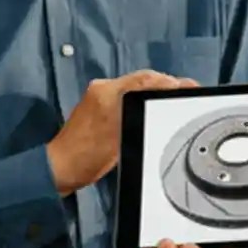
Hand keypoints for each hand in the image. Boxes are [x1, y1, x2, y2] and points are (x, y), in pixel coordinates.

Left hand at [47, 70, 197, 194]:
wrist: (60, 168)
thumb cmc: (86, 156)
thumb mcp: (118, 136)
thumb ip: (139, 112)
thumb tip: (161, 103)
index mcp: (107, 91)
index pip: (145, 79)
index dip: (168, 82)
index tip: (187, 87)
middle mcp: (103, 89)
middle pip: (141, 80)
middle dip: (165, 84)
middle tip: (187, 92)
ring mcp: (100, 97)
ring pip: (135, 87)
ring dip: (155, 91)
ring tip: (175, 99)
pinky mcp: (99, 108)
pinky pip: (127, 96)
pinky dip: (143, 98)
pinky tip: (154, 108)